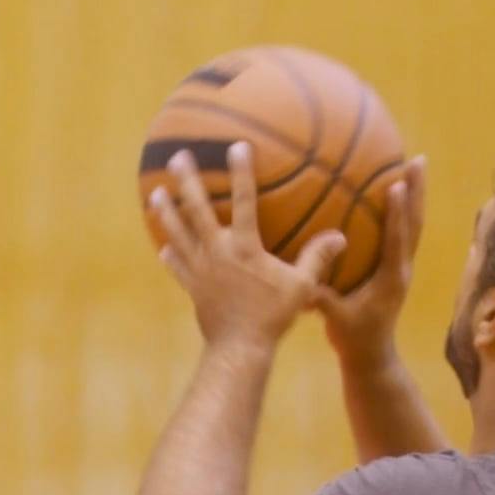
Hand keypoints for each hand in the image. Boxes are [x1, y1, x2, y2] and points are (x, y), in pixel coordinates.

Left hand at [148, 143, 333, 351]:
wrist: (239, 349)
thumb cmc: (273, 317)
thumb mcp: (301, 287)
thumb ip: (317, 258)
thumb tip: (340, 237)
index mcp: (245, 246)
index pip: (244, 201)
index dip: (241, 172)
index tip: (237, 146)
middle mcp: (217, 251)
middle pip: (198, 209)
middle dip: (187, 180)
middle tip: (177, 157)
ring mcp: (200, 269)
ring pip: (178, 233)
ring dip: (166, 211)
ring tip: (155, 193)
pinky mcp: (192, 287)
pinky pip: (178, 267)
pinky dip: (171, 255)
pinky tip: (163, 247)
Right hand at [314, 157, 424, 367]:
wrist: (372, 356)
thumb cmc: (353, 338)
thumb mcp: (335, 320)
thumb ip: (321, 299)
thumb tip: (301, 277)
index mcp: (390, 278)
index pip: (396, 239)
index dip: (397, 212)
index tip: (397, 184)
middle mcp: (401, 267)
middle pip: (415, 222)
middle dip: (417, 191)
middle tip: (417, 159)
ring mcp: (401, 266)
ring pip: (413, 224)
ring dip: (415, 194)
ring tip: (412, 163)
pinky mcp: (395, 267)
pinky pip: (400, 231)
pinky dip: (400, 209)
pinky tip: (389, 189)